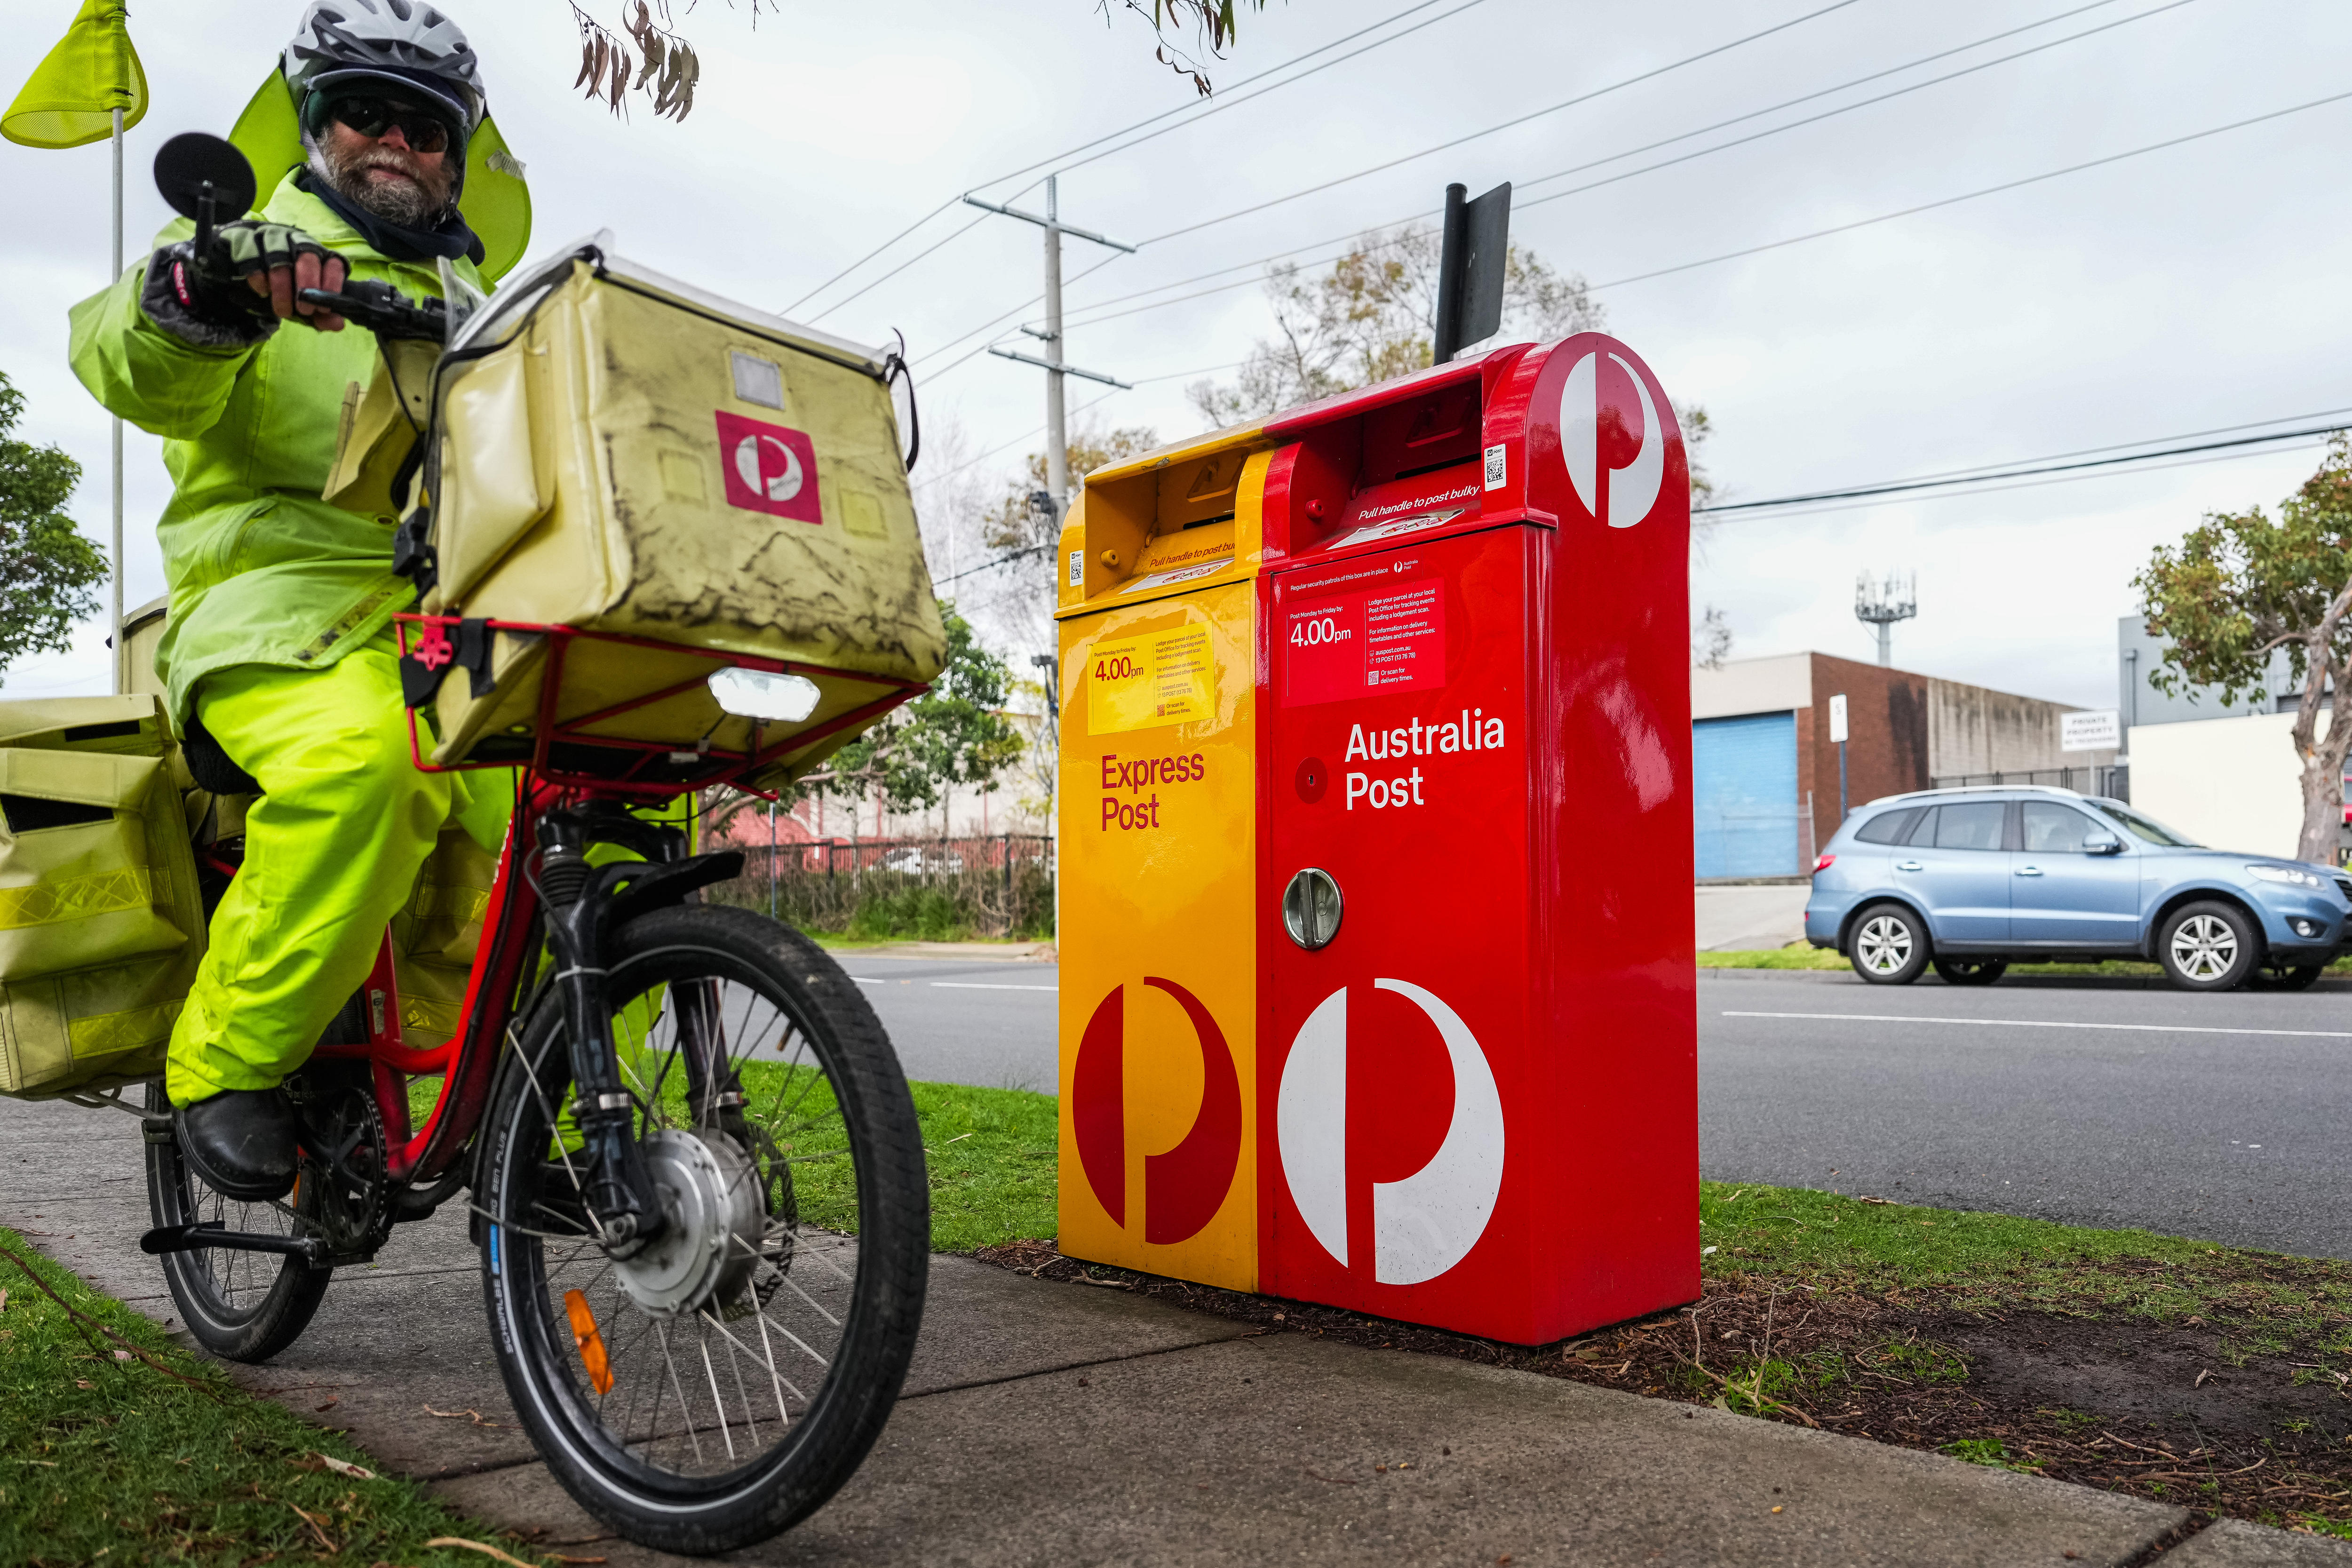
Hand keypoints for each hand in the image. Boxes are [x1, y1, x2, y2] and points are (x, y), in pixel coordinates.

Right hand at [209, 221, 348, 331]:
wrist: (242, 270)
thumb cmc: (281, 287)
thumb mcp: (302, 305)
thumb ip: (321, 316)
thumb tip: (338, 324)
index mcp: (318, 254)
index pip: (333, 261)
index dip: (332, 283)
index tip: (325, 307)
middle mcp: (297, 240)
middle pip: (307, 256)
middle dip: (307, 285)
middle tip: (304, 310)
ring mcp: (271, 236)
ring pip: (279, 254)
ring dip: (282, 285)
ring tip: (282, 311)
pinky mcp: (245, 237)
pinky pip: (251, 252)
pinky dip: (257, 275)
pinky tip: (262, 291)